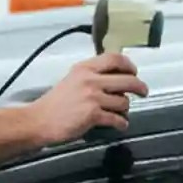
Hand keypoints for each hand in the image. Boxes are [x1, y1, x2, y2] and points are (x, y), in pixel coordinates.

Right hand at [27, 53, 148, 143]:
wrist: (39, 120)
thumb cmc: (53, 104)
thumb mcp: (71, 80)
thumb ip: (90, 75)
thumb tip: (113, 77)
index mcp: (84, 68)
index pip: (114, 58)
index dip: (129, 65)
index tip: (133, 71)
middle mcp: (90, 80)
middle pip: (127, 79)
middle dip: (140, 87)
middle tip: (143, 91)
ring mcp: (93, 97)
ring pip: (124, 101)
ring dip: (126, 109)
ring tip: (121, 112)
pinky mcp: (93, 114)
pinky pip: (117, 118)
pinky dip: (121, 123)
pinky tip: (120, 124)